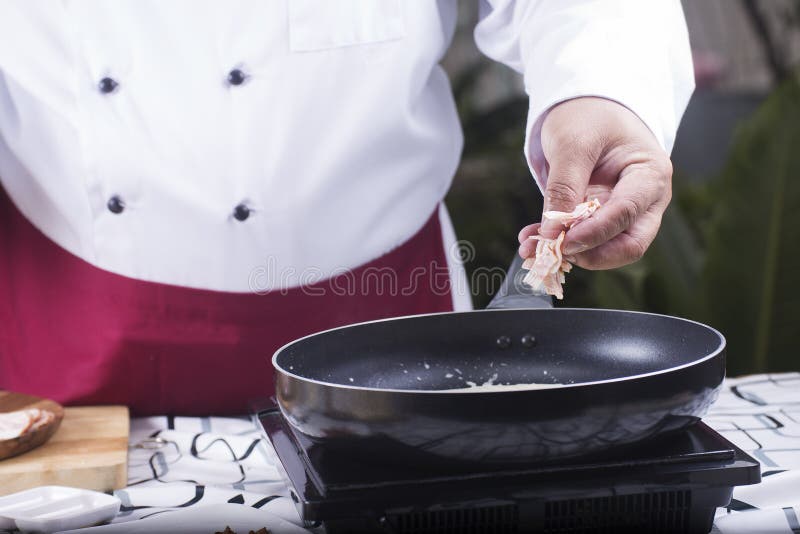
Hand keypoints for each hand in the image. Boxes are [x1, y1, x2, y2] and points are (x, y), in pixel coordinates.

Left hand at [517, 97, 672, 269]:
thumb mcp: (573, 142)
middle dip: (590, 254)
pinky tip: (531, 240)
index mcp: (650, 174)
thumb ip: (564, 186)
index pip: (627, 214)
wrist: (588, 106)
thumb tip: (553, 233)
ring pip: (605, 248)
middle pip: (628, 244)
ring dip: (568, 252)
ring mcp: (624, 212)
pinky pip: (584, 239)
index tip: (562, 241)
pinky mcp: (601, 217)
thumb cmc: (590, 114)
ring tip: (530, 247)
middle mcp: (645, 199)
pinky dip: (558, 242)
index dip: (595, 233)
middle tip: (553, 253)